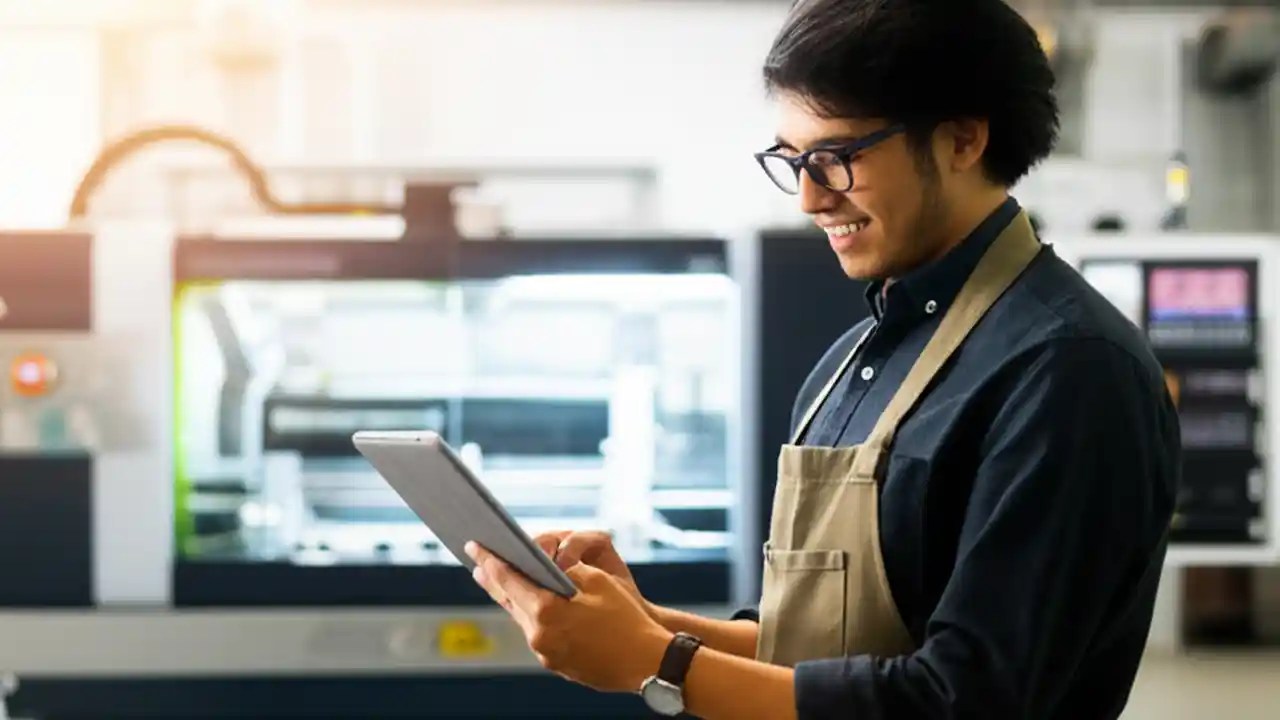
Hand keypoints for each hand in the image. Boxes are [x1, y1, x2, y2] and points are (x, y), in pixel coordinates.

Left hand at [466, 541, 672, 692]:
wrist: (647, 662)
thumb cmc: (627, 618)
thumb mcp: (598, 581)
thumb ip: (567, 572)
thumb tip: (550, 572)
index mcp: (547, 611)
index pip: (509, 580)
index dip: (491, 560)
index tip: (475, 548)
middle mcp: (539, 635)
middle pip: (509, 601)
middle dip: (494, 581)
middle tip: (478, 564)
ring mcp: (546, 653)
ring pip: (522, 619)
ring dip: (512, 599)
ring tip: (501, 584)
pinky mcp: (556, 664)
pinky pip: (538, 634)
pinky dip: (532, 617)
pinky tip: (532, 607)